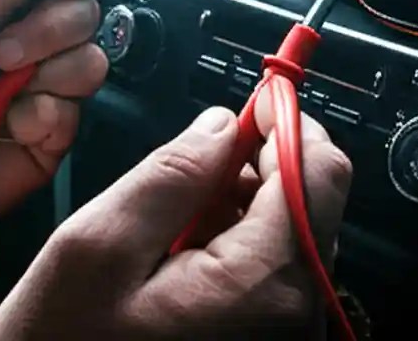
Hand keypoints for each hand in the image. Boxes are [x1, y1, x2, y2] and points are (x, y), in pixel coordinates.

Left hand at [0, 0, 107, 246]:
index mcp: (6, 4)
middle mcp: (34, 42)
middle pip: (85, 13)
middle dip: (44, 32)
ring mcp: (47, 87)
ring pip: (90, 61)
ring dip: (41, 78)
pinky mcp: (56, 131)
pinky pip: (76, 111)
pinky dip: (35, 119)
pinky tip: (2, 127)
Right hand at [0, 106, 352, 339]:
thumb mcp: (97, 247)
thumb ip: (171, 174)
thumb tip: (222, 124)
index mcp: (265, 285)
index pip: (319, 171)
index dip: (287, 120)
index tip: (253, 100)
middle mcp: (296, 317)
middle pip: (313, 201)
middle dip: (261, 165)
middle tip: (195, 166)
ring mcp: (288, 338)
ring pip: (294, 235)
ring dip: (245, 209)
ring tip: (174, 229)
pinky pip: (276, 276)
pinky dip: (240, 249)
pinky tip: (185, 260)